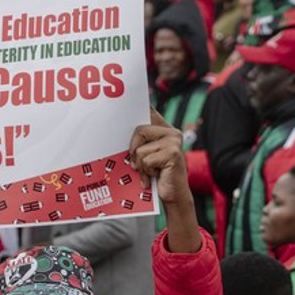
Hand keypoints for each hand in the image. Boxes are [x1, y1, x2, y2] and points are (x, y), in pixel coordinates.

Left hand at [127, 107, 200, 252]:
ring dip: (140, 165)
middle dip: (133, 150)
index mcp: (165, 130)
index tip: (128, 98)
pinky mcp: (173, 154)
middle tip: (138, 164)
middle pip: (139, 131)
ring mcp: (174, 142)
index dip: (141, 105)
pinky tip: (154, 176)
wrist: (173, 196)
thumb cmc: (157, 176)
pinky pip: (146, 160)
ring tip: (149, 172)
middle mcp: (171, 132)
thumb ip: (140, 143)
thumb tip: (120, 130)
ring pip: (140, 149)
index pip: (150, 112)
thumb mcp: (147, 157)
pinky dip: (146, 171)